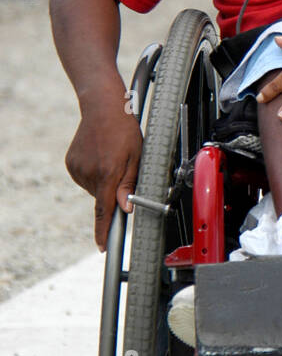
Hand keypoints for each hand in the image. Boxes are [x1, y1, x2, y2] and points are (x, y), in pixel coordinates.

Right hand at [65, 92, 142, 250]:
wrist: (102, 107)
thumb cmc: (125, 130)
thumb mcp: (137, 157)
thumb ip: (130, 184)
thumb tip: (126, 209)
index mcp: (107, 174)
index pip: (104, 210)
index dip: (104, 231)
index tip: (103, 248)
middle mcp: (89, 174)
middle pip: (103, 198)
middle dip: (113, 192)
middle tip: (122, 168)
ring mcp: (77, 169)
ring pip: (94, 189)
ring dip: (104, 181)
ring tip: (111, 157)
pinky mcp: (70, 164)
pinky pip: (86, 179)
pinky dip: (94, 174)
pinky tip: (100, 156)